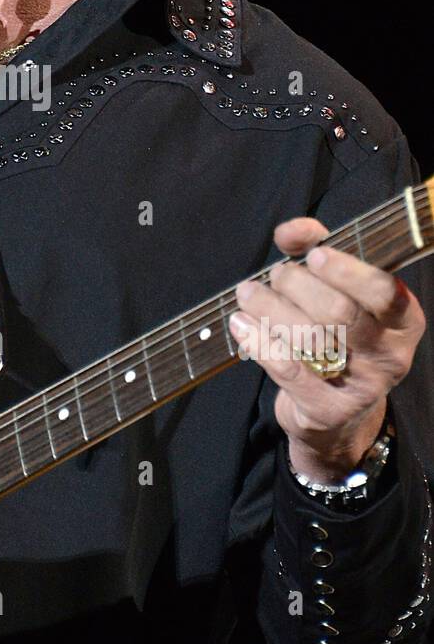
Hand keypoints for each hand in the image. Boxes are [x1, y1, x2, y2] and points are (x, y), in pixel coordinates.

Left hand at [228, 216, 426, 483]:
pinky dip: (259, 340)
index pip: (384, 291)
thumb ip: (317, 249)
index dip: (346, 270)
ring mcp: (361, 387)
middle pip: (340, 312)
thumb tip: (289, 232)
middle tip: (277, 275)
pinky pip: (288, 370)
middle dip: (298, 285)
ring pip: (310, 339)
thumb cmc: (337, 334)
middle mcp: (390, 355)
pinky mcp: (328, 411)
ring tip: (248, 293)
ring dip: (270, 308)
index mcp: (403, 320)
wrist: (336, 411)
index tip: (314, 254)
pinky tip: (240, 323)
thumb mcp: (338, 290)